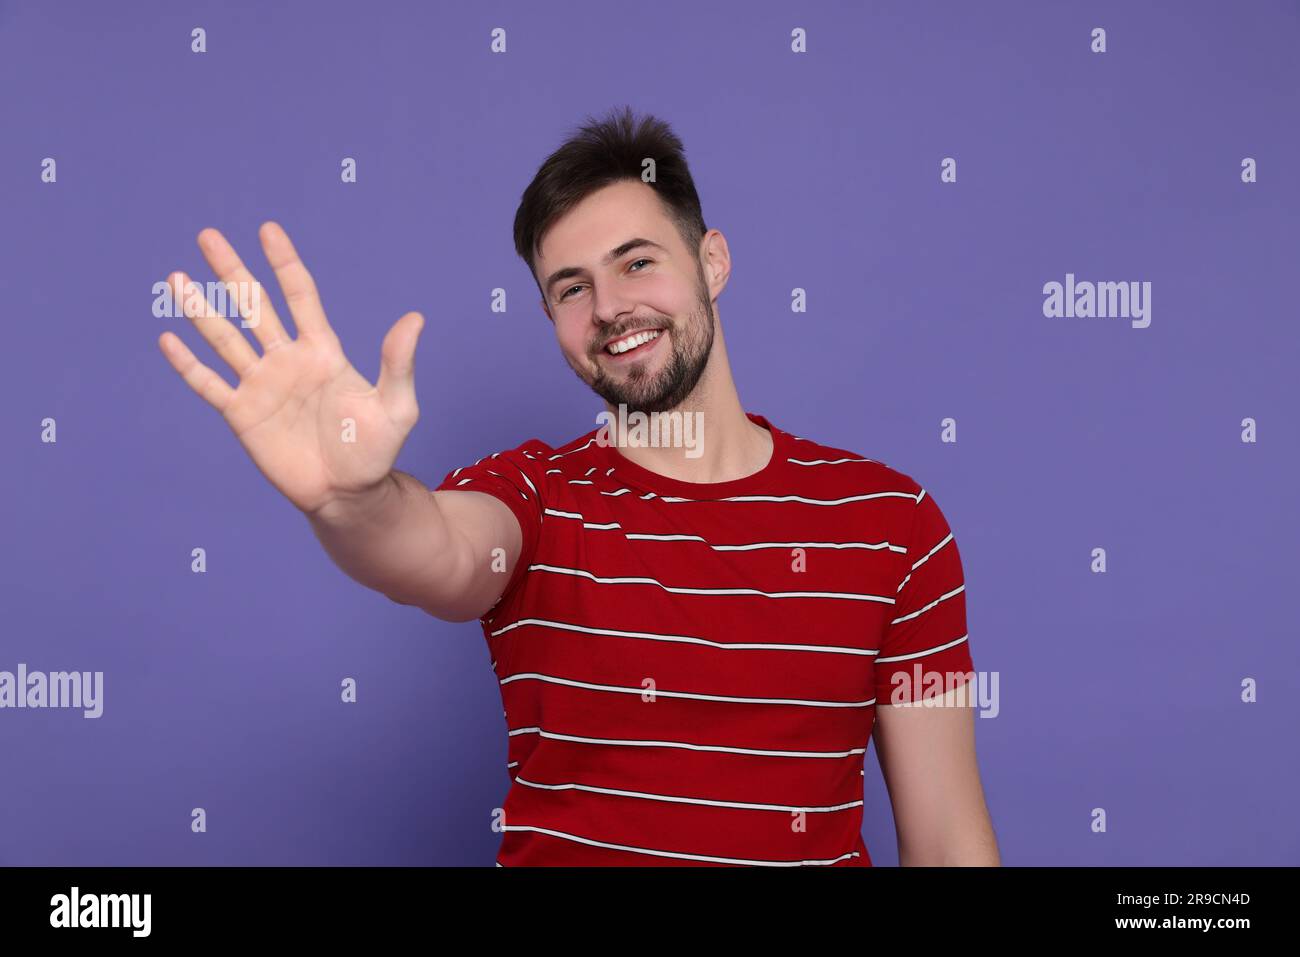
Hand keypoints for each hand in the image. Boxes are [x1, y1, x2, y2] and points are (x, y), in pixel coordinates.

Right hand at [158, 222, 424, 515]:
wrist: (347, 494)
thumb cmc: (375, 450)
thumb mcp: (396, 406)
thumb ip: (397, 363)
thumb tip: (415, 318)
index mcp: (322, 352)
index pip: (300, 297)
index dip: (284, 263)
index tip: (268, 230)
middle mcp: (287, 361)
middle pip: (254, 307)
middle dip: (232, 271)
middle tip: (209, 235)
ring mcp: (261, 386)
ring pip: (225, 339)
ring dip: (201, 309)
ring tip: (177, 278)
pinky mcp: (242, 415)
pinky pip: (210, 384)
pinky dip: (188, 364)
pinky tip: (168, 339)